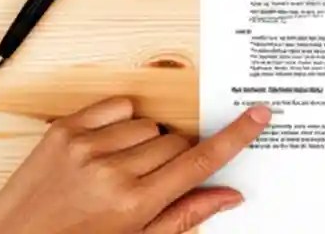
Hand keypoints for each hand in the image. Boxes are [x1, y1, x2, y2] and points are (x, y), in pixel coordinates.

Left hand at [0, 98, 270, 233]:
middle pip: (177, 142)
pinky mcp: (66, 127)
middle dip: (175, 159)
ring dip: (146, 143)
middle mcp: (112, 172)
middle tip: (152, 183)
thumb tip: (229, 195)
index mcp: (134, 205)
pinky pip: (119, 107)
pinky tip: (107, 149)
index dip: (234, 137)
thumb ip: (185, 216)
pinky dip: (121, 123)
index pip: (199, 162)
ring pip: (150, 125)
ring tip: (120, 171)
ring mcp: (86, 146)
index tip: (258, 115)